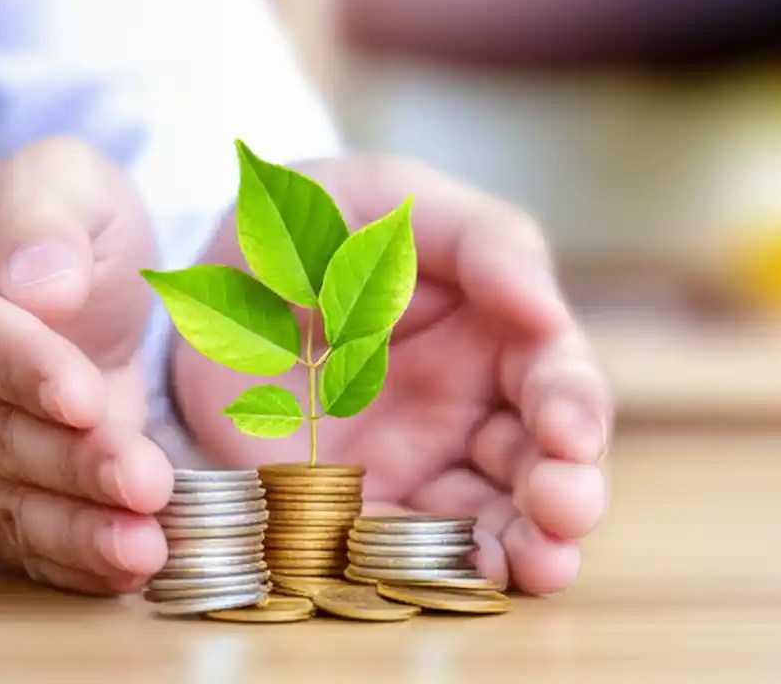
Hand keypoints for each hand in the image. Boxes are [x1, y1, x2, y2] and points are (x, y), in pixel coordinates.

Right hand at [0, 138, 173, 593]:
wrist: (20, 295)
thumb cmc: (44, 231)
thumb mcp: (57, 180)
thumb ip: (45, 211)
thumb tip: (42, 285)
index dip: (19, 368)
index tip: (83, 398)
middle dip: (68, 463)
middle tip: (145, 484)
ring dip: (73, 530)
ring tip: (143, 548)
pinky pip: (11, 540)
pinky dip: (69, 561)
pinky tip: (123, 569)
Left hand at [173, 156, 611, 593]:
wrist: (207, 280)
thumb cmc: (309, 224)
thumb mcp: (387, 199)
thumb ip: (478, 240)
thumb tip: (546, 311)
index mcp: (495, 329)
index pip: (557, 375)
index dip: (573, 407)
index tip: (568, 433)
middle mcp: (470, 406)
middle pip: (543, 461)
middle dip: (566, 492)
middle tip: (563, 511)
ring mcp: (418, 463)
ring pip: (493, 517)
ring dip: (527, 546)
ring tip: (540, 566)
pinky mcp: (358, 506)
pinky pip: (405, 547)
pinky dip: (440, 571)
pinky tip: (464, 581)